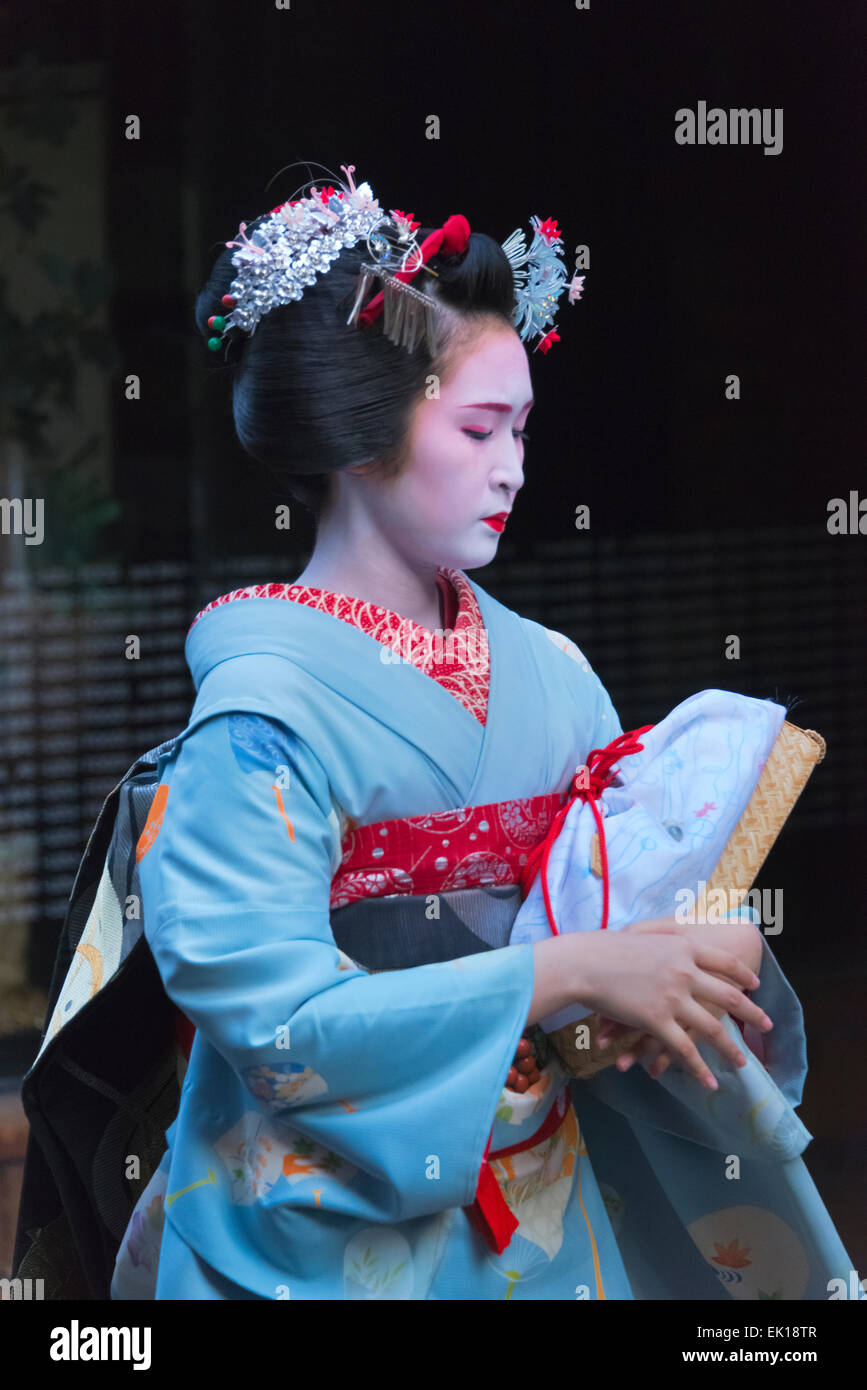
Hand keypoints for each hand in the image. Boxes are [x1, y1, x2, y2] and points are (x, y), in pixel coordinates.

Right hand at [575, 916, 769, 1089]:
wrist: (586, 962)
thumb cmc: (608, 947)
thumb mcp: (645, 934)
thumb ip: (666, 938)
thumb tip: (677, 937)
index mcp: (684, 948)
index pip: (724, 962)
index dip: (742, 974)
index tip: (755, 985)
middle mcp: (686, 972)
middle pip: (729, 996)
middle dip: (752, 1013)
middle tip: (768, 1024)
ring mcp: (674, 997)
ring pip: (712, 1029)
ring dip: (730, 1049)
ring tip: (743, 1064)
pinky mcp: (658, 1020)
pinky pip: (684, 1050)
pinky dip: (700, 1068)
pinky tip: (711, 1082)